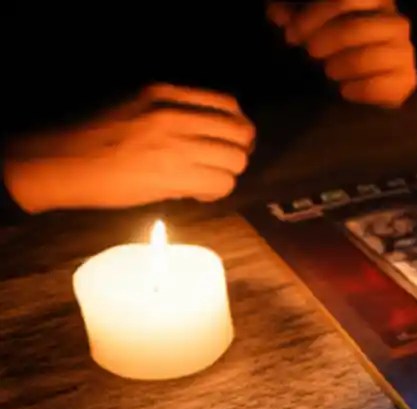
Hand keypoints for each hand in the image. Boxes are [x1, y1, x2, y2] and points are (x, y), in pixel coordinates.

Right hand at [2, 84, 254, 212]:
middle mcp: (175, 114)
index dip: (237, 125)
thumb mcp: (134, 105)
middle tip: (225, 163)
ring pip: (236, 160)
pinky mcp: (173, 175)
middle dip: (239, 151)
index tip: (229, 139)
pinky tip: (199, 193)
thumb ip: (172, 111)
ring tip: (208, 179)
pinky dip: (216, 192)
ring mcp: (176, 145)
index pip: (228, 104)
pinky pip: (220, 184)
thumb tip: (208, 132)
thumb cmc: (93, 136)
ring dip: (228, 173)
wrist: (60, 161)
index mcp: (165, 93)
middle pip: (241, 132)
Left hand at [268, 0, 416, 107]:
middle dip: (324, 42)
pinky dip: (358, 89)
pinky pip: (382, 85)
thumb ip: (295, 15)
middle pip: (355, 28)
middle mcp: (396, 22)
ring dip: (340, 65)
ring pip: (368, 57)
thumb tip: (277, 13)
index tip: (292, 35)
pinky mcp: (408, 80)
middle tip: (310, 53)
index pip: (345, 0)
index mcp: (376, 0)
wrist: (370, 81)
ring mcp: (406, 52)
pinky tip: (345, 91)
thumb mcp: (312, 25)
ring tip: (329, 72)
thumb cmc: (337, 45)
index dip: (313, 16)